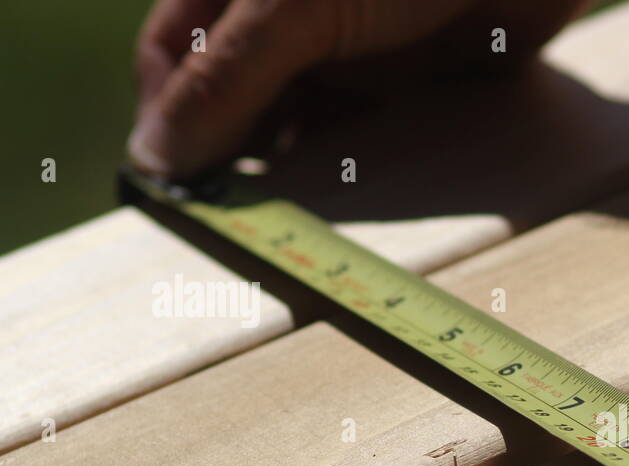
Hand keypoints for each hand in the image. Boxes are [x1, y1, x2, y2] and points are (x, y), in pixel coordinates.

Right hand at [129, 0, 587, 179]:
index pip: (170, 53)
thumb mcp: (292, 9)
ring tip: (284, 212)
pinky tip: (345, 192)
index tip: (178, 184)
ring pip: (293, 118)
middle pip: (230, 93)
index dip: (168, 117)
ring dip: (286, 164)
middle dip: (227, 149)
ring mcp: (346, 45)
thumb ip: (224, 79)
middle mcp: (286, 13)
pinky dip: (345, 163)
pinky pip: (359, 130)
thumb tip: (157, 156)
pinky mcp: (404, 77)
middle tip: (230, 214)